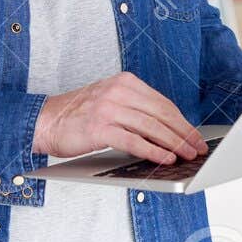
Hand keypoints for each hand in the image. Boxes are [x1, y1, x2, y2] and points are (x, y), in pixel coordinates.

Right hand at [34, 71, 205, 163]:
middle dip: (183, 133)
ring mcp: (109, 108)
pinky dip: (153, 151)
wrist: (43, 121)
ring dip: (174, 144)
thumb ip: (134, 109)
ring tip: (187, 156)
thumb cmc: (77, 116)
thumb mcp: (109, 101)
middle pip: (161, 114)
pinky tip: (165, 159)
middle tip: (198, 148)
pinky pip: (134, 141)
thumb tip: (168, 131)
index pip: (162, 103)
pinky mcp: (100, 127)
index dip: (182, 121)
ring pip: (152, 127)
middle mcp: (118, 91)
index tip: (195, 135)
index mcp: (124, 81)